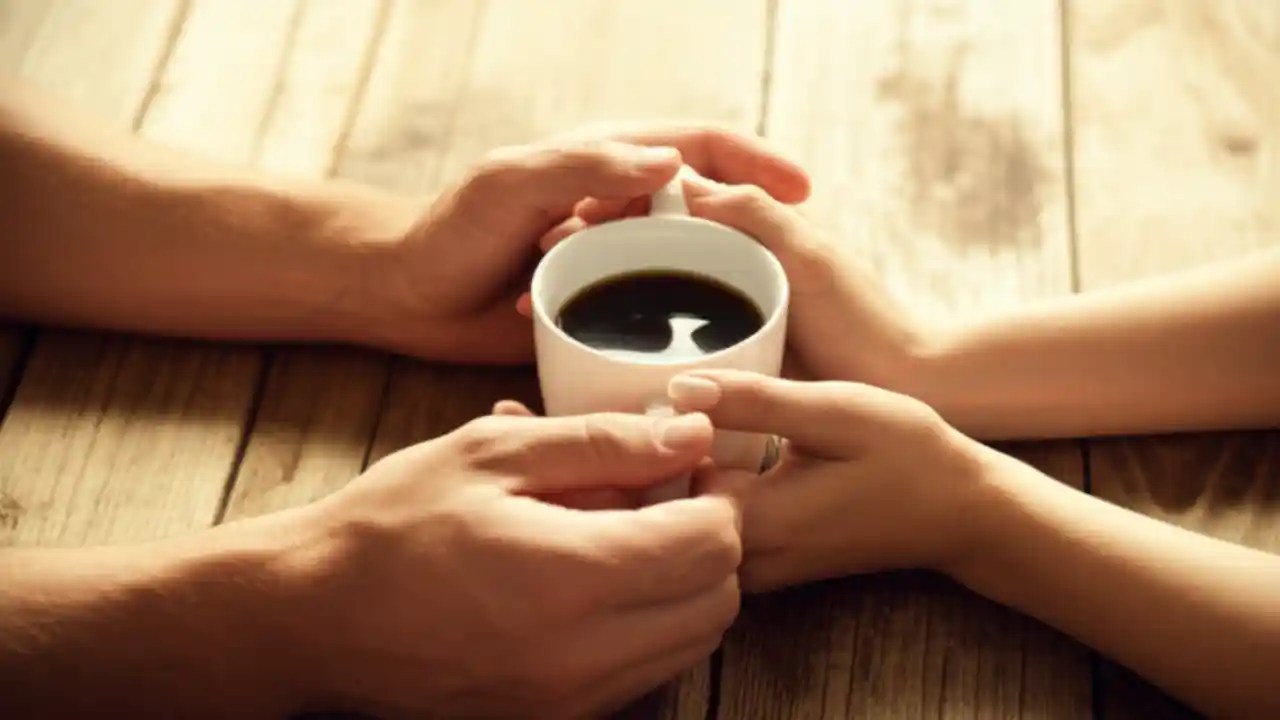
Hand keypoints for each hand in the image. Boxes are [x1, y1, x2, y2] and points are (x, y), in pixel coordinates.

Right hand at [289, 411, 741, 718]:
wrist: (311, 618)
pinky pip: (641, 672)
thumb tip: (690, 434)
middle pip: (716, 602)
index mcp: (571, 578)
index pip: (713, 544)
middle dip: (708, 540)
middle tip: (660, 496)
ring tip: (621, 535)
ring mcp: (569, 701)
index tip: (684, 464)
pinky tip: (591, 581)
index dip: (713, 494)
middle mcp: (582, 657)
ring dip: (682, 586)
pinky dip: (645, 625)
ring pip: (689, 643)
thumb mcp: (493, 453)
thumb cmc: (392, 525)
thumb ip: (604, 443)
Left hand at [374, 126, 809, 363]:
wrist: (404, 295)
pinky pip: (657, 307)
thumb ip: (585, 165)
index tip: (805, 191)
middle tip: (800, 266)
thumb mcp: (511, 184)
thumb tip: (674, 164)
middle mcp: (618, 204)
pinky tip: (710, 351)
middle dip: (758, 224)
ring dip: (727, 277)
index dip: (758, 161)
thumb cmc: (448, 230)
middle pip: (709, 202)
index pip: (702, 144)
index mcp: (607, 159)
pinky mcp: (599, 305)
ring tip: (769, 310)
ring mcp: (612, 256)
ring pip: (690, 258)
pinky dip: (685, 321)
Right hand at [549, 169, 923, 382]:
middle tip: (532, 279)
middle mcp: (730, 265)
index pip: (661, 204)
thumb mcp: (809, 258)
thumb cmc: (863, 323)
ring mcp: (727, 312)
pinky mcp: (728, 357)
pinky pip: (662, 339)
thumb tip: (679, 178)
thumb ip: (754, 215)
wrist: (904, 389)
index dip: (608, 209)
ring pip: (644, 293)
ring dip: (592, 297)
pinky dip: (619, 341)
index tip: (557, 228)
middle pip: (643, 247)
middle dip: (588, 253)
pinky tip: (582, 355)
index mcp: (747, 231)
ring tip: (539, 313)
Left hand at [666, 370, 986, 591]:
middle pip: (658, 512)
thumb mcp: (835, 412)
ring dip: (671, 475)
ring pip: (680, 524)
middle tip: (648, 400)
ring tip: (675, 420)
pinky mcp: (765, 566)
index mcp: (752, 523)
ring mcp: (754, 572)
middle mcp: (744, 562)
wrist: (961, 511)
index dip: (642, 438)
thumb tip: (679, 388)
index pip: (654, 489)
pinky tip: (711, 449)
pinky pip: (706, 529)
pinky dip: (698, 491)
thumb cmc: (906, 456)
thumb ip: (756, 403)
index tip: (641, 396)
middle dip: (648, 457)